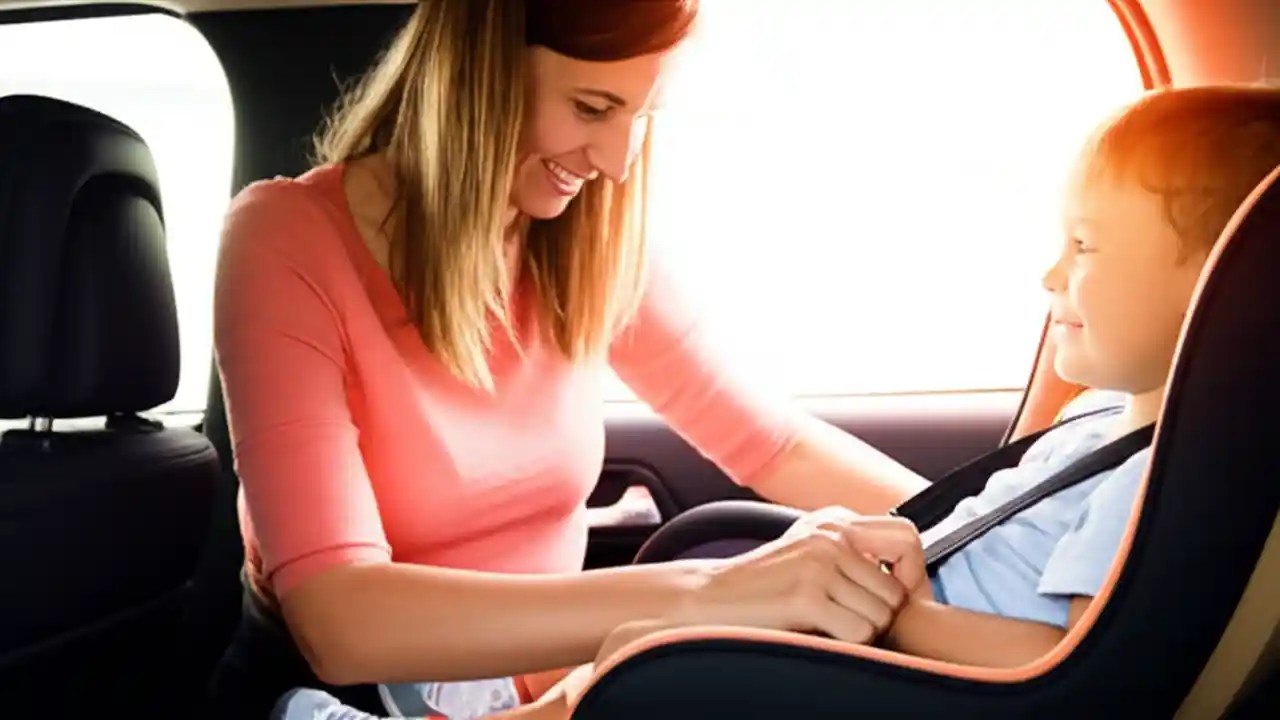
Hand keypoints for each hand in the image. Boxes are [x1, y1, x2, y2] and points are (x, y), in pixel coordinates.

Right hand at [671, 517, 908, 644]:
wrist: (710, 598)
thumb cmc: (761, 586)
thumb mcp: (809, 552)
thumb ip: (851, 554)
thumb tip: (907, 580)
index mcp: (836, 520)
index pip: (908, 539)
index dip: (913, 575)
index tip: (897, 599)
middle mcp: (832, 533)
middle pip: (897, 590)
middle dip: (880, 616)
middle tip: (848, 621)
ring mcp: (819, 562)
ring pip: (880, 615)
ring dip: (860, 632)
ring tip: (826, 625)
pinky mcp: (807, 594)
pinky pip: (858, 632)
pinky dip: (843, 643)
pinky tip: (816, 633)